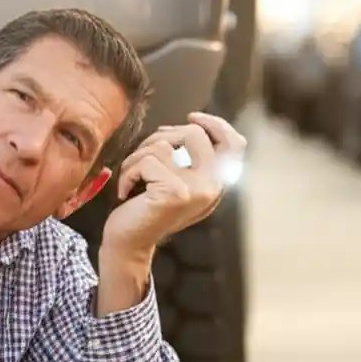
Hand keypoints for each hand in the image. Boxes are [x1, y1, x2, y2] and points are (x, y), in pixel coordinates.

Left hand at [102, 111, 247, 256]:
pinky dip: (128, 172)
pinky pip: (147, 161)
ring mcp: (196, 190)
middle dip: (160, 136)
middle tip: (144, 156)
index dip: (215, 123)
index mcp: (215, 183)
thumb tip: (191, 122)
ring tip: (133, 177)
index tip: (191, 118)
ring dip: (137, 156)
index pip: (234, 144)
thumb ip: (191, 157)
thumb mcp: (176, 179)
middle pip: (194, 133)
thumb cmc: (146, 206)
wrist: (129, 243)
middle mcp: (212, 187)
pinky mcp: (175, 193)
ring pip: (163, 144)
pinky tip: (126, 192)